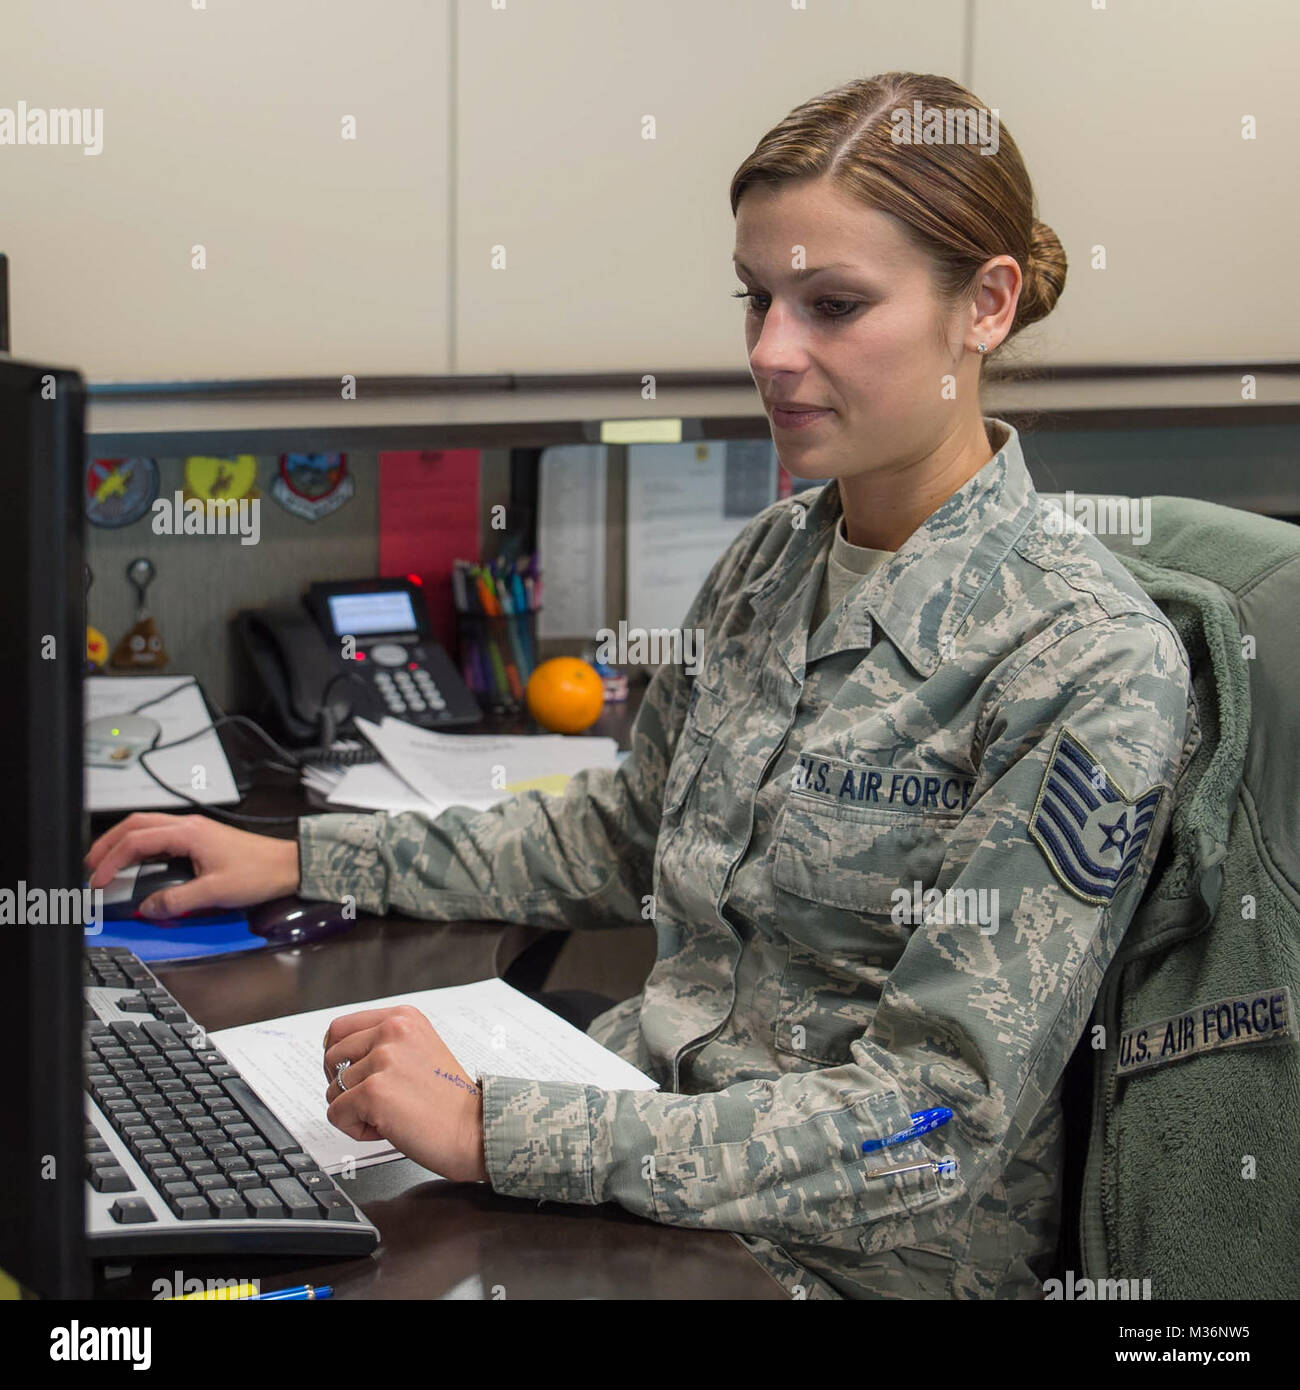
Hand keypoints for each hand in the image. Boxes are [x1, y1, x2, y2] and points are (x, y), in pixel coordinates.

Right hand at [84, 812, 300, 916]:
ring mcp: (194, 830)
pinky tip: (136, 863)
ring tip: (106, 863)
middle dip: (108, 844)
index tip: (98, 881)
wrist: (289, 865)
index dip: (111, 860)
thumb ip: (177, 901)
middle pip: (135, 825)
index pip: (137, 840)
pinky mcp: (200, 839)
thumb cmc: (260, 872)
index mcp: (189, 833)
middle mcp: (189, 826)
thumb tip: (147, 907)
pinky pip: (161, 837)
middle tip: (90, 866)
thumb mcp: (215, 892)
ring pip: (147, 827)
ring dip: (123, 843)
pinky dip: (141, 847)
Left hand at [323, 1006, 487, 1183]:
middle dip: (344, 1086)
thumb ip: (383, 1043)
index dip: (337, 1057)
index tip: (348, 1073)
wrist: (475, 1129)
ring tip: (390, 1114)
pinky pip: (336, 1114)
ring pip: (333, 1090)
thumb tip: (335, 1052)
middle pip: (331, 1058)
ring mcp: (383, 1060)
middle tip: (375, 1101)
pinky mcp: (374, 1092)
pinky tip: (386, 1128)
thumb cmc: (449, 1099)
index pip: (340, 1028)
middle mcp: (393, 1031)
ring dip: (355, 1111)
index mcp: (403, 1018)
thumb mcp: (419, 1049)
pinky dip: (356, 1130)